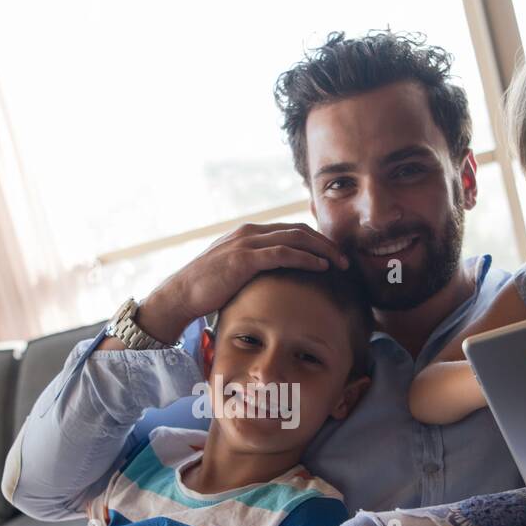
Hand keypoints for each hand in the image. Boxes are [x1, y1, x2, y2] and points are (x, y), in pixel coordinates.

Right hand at [136, 223, 349, 343]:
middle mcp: (250, 232)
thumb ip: (253, 270)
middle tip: (344, 258)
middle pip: (298, 230)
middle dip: (325, 242)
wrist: (181, 295)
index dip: (315, 241)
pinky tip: (321, 266)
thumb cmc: (206, 290)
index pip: (290, 230)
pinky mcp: (245, 258)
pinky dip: (306, 257)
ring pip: (295, 238)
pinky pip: (283, 253)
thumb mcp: (233, 274)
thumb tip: (272, 283)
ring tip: (340, 263)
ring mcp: (247, 243)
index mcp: (249, 234)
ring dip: (322, 249)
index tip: (332, 255)